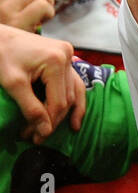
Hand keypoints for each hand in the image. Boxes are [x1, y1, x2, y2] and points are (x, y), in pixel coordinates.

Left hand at [0, 24, 85, 141]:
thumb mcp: (13, 84)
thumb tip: (45, 131)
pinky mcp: (65, 56)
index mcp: (56, 61)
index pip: (58, 101)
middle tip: (38, 136)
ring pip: (73, 90)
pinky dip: (74, 97)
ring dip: (68, 111)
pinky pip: (73, 81)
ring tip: (70, 129)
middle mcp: (67, 56)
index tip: (36, 138)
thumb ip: (30, 108)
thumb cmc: (2, 55)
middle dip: (53, 119)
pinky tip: (75, 111)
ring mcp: (68, 55)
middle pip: (66, 98)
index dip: (48, 123)